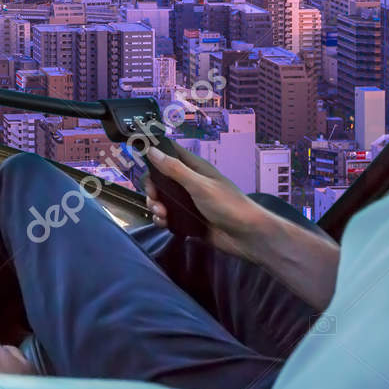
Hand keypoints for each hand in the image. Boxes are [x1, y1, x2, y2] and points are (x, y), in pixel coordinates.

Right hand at [144, 142, 263, 258]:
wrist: (248, 238)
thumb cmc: (229, 206)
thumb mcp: (200, 185)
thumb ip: (175, 169)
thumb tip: (152, 150)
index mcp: (195, 169)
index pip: (169, 153)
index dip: (154, 153)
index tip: (140, 159)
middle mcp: (189, 183)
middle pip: (160, 179)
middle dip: (152, 188)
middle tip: (154, 197)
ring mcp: (188, 202)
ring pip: (161, 199)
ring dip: (155, 206)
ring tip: (162, 214)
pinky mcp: (187, 220)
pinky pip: (167, 216)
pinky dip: (162, 219)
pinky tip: (165, 223)